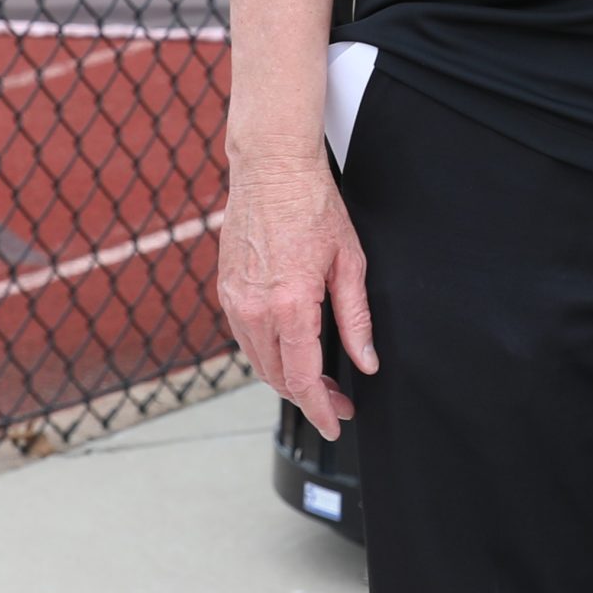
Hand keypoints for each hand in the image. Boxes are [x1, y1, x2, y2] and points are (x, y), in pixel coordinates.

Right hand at [218, 153, 376, 439]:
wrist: (271, 168)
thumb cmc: (314, 205)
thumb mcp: (350, 261)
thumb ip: (356, 318)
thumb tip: (366, 361)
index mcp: (290, 304)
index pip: (303, 378)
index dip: (321, 409)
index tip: (337, 424)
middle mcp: (255, 309)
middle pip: (278, 377)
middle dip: (309, 397)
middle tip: (339, 399)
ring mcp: (235, 302)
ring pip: (259, 362)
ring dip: (287, 378)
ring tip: (319, 379)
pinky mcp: (226, 292)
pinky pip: (246, 339)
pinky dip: (268, 354)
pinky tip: (291, 349)